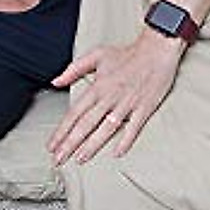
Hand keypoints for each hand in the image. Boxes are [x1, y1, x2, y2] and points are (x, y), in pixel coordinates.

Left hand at [47, 29, 185, 164]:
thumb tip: (55, 81)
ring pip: (106, 129)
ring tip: (80, 159)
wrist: (157, 49)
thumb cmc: (127, 54)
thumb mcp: (96, 55)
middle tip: (58, 159)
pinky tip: (117, 153)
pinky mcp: (144, 108)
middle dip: (70, 144)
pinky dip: (125, 141)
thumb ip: (74, 69)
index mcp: (97, 87)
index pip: (74, 113)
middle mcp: (109, 98)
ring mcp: (127, 104)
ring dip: (92, 146)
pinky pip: (133, 128)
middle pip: (86, 125)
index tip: (52, 145)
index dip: (61, 131)